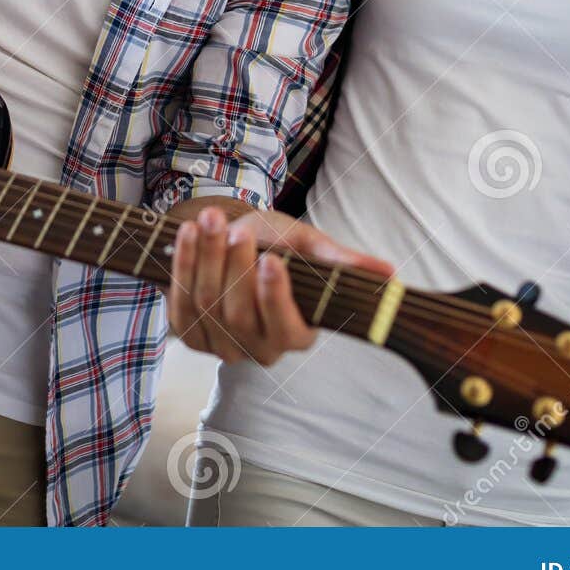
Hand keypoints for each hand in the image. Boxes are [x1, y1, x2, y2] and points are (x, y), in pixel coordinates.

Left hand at [167, 206, 393, 364]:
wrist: (232, 241)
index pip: (285, 328)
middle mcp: (259, 349)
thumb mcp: (309, 247)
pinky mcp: (190, 334)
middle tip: (236, 227)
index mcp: (296, 334)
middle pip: (237, 314)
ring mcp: (221, 346)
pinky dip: (181, 264)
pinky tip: (188, 234)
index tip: (271, 260)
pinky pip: (179, 305)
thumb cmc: (278, 245)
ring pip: (206, 306)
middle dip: (233, 265)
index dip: (275, 297)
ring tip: (210, 220)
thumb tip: (390, 275)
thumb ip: (341, 263)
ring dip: (205, 258)